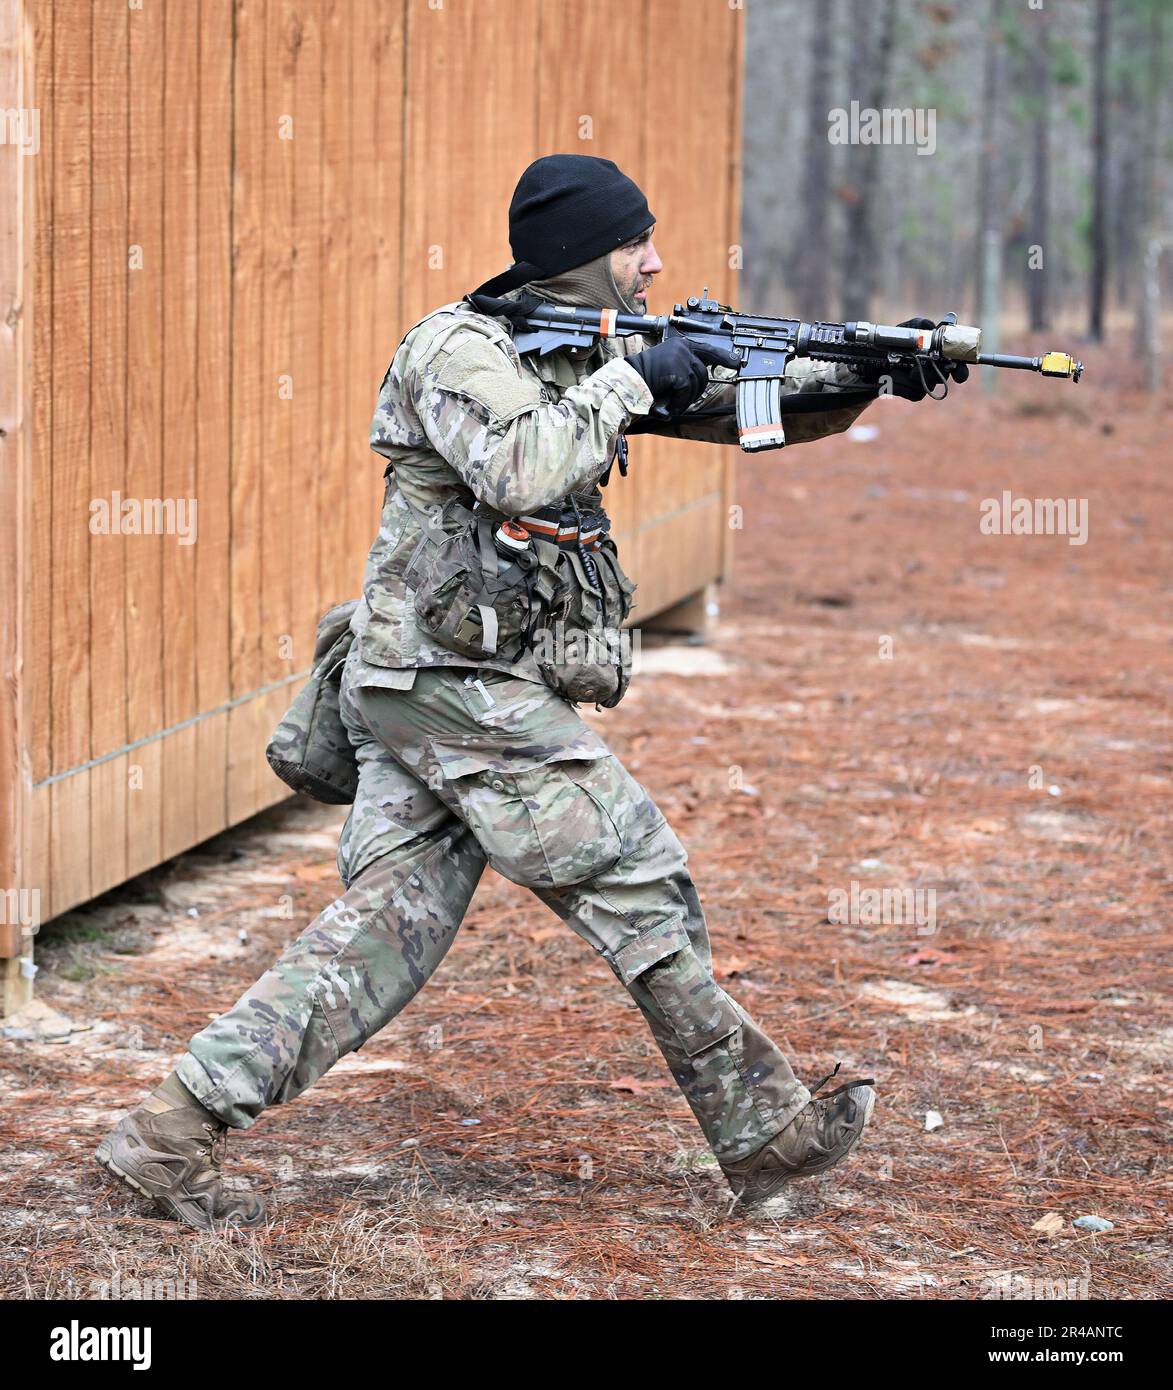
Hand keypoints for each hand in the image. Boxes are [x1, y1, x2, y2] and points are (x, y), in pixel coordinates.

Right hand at [626, 335, 740, 417]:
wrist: (628, 381)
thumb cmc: (645, 377)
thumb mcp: (669, 366)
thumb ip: (686, 366)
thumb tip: (706, 373)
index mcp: (681, 345)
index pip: (708, 349)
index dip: (723, 358)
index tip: (736, 363)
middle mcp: (683, 348)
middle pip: (702, 374)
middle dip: (694, 391)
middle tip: (680, 402)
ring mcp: (682, 359)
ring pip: (696, 385)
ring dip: (684, 399)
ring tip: (670, 404)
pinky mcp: (679, 372)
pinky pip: (687, 393)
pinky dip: (678, 403)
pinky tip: (668, 406)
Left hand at [886, 317, 969, 399]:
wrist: (877, 359)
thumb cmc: (898, 341)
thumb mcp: (907, 328)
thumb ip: (920, 324)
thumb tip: (929, 326)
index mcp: (941, 354)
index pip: (958, 364)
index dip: (961, 371)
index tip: (958, 375)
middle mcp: (937, 370)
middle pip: (941, 378)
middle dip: (928, 375)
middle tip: (913, 371)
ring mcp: (927, 382)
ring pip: (926, 386)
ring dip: (908, 378)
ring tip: (895, 369)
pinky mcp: (914, 393)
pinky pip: (914, 393)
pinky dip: (900, 385)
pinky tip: (892, 377)